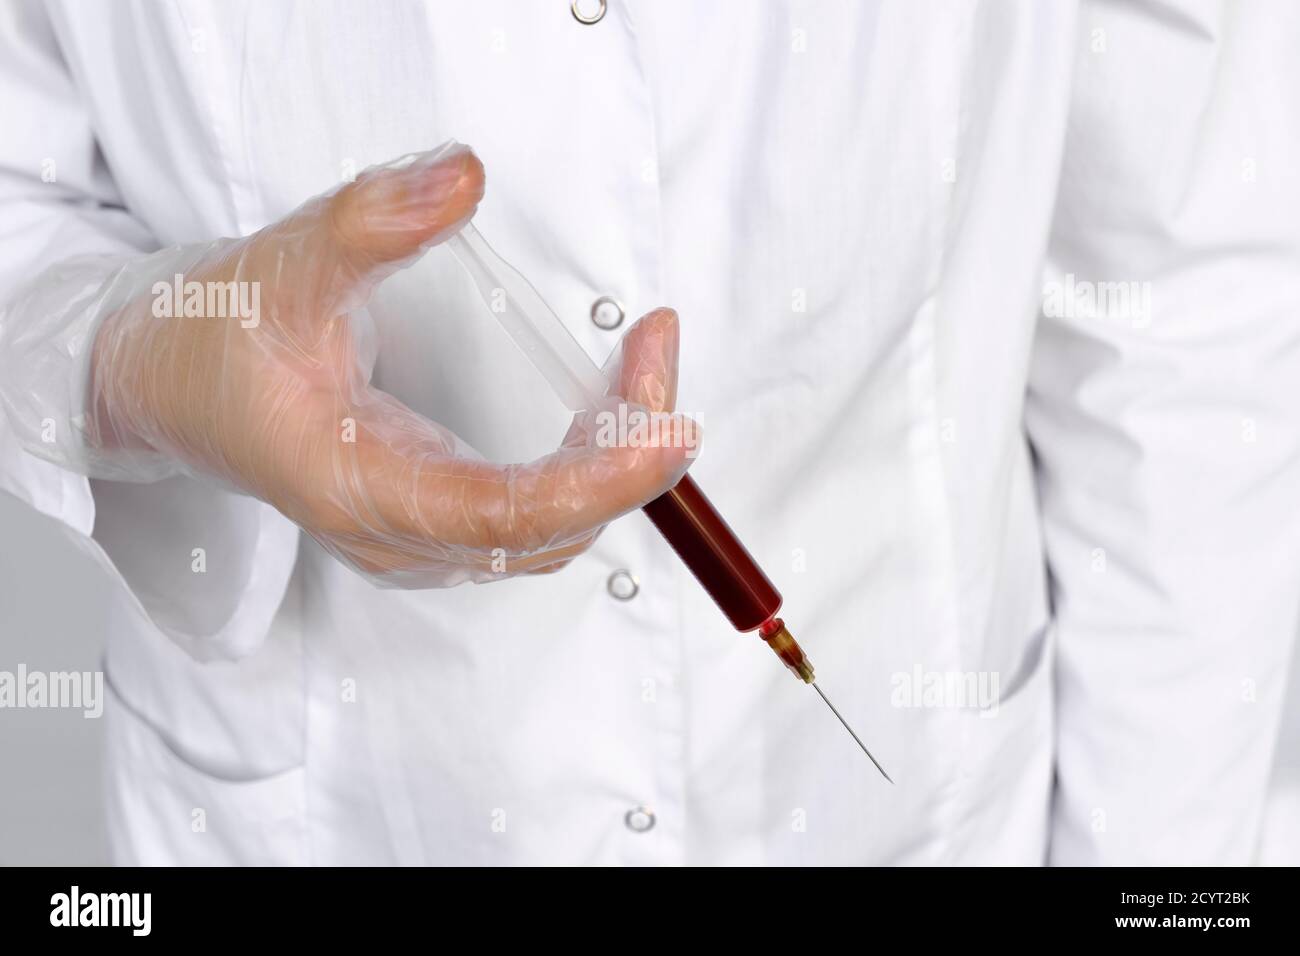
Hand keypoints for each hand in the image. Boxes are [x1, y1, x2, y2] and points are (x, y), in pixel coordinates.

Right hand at [89, 143, 698, 585]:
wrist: (175, 384)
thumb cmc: (217, 342)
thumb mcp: (286, 267)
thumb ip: (370, 223)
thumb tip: (462, 180)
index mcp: (358, 490)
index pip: (501, 517)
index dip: (595, 482)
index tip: (664, 427)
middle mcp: (397, 536)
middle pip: (548, 528)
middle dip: (626, 453)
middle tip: (658, 353)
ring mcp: (419, 538)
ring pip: (551, 529)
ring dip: (615, 458)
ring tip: (644, 365)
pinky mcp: (435, 521)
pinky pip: (537, 514)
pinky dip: (588, 465)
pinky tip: (607, 405)